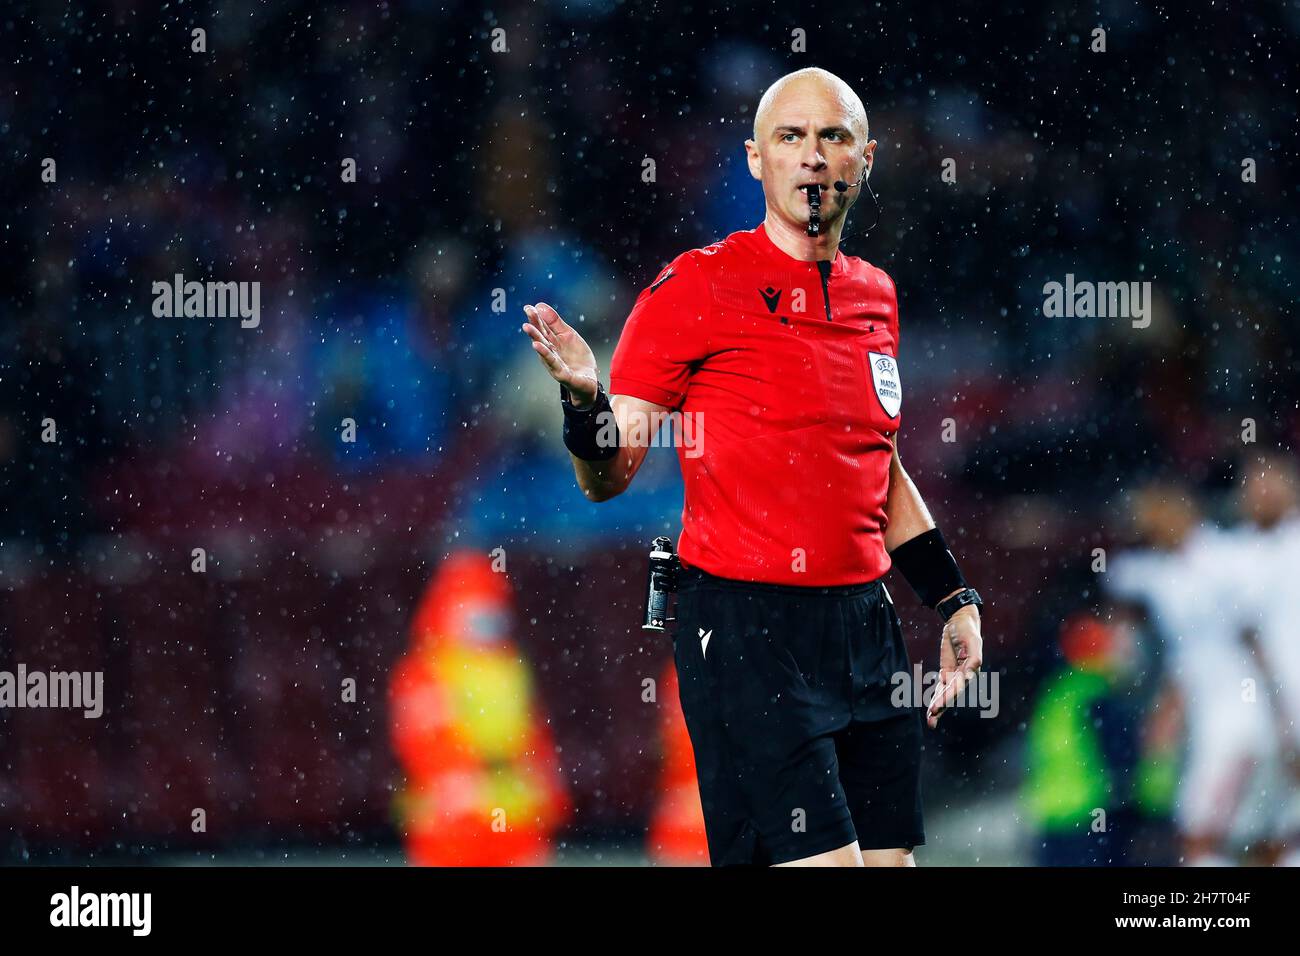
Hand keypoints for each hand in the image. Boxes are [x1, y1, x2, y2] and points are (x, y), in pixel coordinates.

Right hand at [521, 302, 598, 407]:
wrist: (588, 379)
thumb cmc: (576, 357)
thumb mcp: (568, 335)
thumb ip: (555, 322)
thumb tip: (540, 305)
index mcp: (551, 342)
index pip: (542, 328)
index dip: (535, 317)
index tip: (528, 307)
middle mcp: (549, 352)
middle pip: (541, 337)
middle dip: (534, 325)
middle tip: (527, 313)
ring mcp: (555, 363)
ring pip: (544, 350)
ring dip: (535, 338)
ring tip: (527, 328)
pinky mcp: (562, 374)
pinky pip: (554, 364)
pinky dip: (545, 355)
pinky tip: (538, 346)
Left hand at [926, 603, 982, 728]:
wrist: (960, 623)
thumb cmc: (968, 631)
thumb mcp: (972, 640)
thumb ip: (974, 656)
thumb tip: (971, 672)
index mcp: (970, 670)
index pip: (957, 687)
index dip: (947, 697)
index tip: (937, 706)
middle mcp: (963, 676)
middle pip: (951, 694)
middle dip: (942, 706)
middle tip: (932, 718)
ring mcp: (955, 675)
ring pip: (945, 694)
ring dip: (939, 707)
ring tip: (931, 721)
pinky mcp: (947, 672)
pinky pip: (941, 687)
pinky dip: (937, 697)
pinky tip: (931, 710)